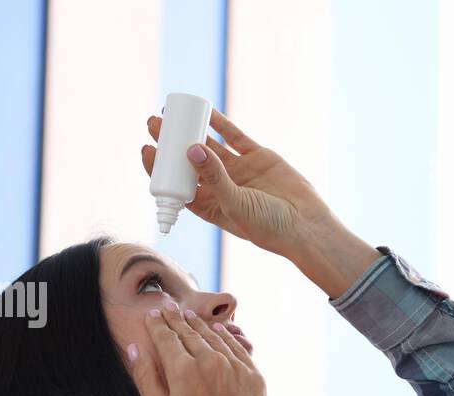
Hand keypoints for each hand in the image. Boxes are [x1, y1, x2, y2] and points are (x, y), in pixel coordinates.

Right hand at [127, 306, 270, 395]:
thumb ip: (146, 378)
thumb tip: (135, 349)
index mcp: (183, 370)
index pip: (166, 338)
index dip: (158, 325)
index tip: (153, 315)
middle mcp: (210, 362)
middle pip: (189, 333)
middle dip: (176, 320)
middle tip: (168, 308)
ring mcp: (235, 367)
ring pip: (214, 337)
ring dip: (199, 325)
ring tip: (188, 316)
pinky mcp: (253, 375)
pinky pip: (237, 348)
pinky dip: (226, 336)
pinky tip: (218, 330)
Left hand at [141, 109, 334, 260]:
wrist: (306, 225)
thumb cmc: (269, 227)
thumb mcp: (236, 205)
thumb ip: (215, 177)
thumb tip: (191, 148)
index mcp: (211, 206)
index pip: (178, 184)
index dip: (161, 168)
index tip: (147, 150)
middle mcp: (222, 187)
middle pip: (188, 161)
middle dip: (171, 143)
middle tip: (152, 125)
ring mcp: (240, 171)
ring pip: (209, 145)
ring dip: (191, 130)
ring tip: (171, 113)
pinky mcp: (257, 157)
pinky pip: (234, 136)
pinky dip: (220, 123)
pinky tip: (206, 110)